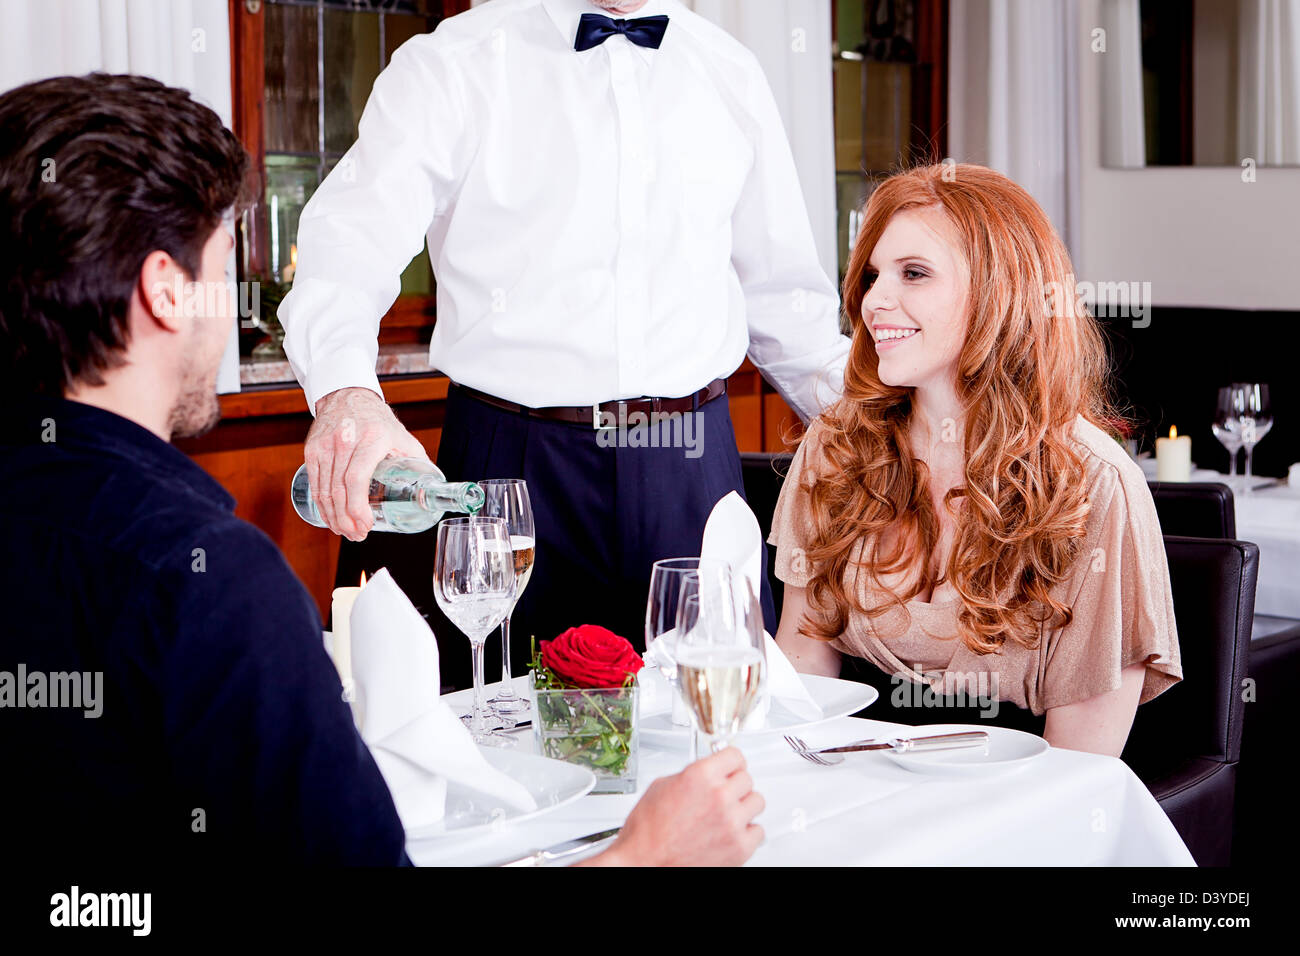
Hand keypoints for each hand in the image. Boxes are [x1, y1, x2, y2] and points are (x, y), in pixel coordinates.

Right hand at [304, 387, 428, 539]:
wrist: (348, 396)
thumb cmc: (378, 420)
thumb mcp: (402, 437)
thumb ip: (417, 461)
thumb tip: (431, 489)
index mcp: (372, 438)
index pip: (357, 478)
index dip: (358, 507)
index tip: (365, 524)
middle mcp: (345, 440)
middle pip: (340, 490)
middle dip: (347, 519)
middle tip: (357, 535)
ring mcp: (325, 445)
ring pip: (325, 490)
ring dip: (334, 517)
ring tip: (346, 531)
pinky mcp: (312, 450)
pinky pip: (315, 484)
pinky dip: (322, 505)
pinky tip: (331, 517)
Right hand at [579, 748, 764, 866]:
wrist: (643, 863)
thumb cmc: (647, 832)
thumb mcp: (662, 786)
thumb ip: (691, 775)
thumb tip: (706, 772)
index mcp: (701, 776)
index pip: (735, 756)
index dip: (731, 761)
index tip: (731, 766)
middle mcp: (720, 797)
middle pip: (747, 778)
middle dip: (735, 783)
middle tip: (724, 791)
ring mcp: (732, 823)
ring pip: (757, 802)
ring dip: (744, 805)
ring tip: (728, 812)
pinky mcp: (740, 848)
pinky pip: (758, 831)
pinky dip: (747, 831)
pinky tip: (731, 832)